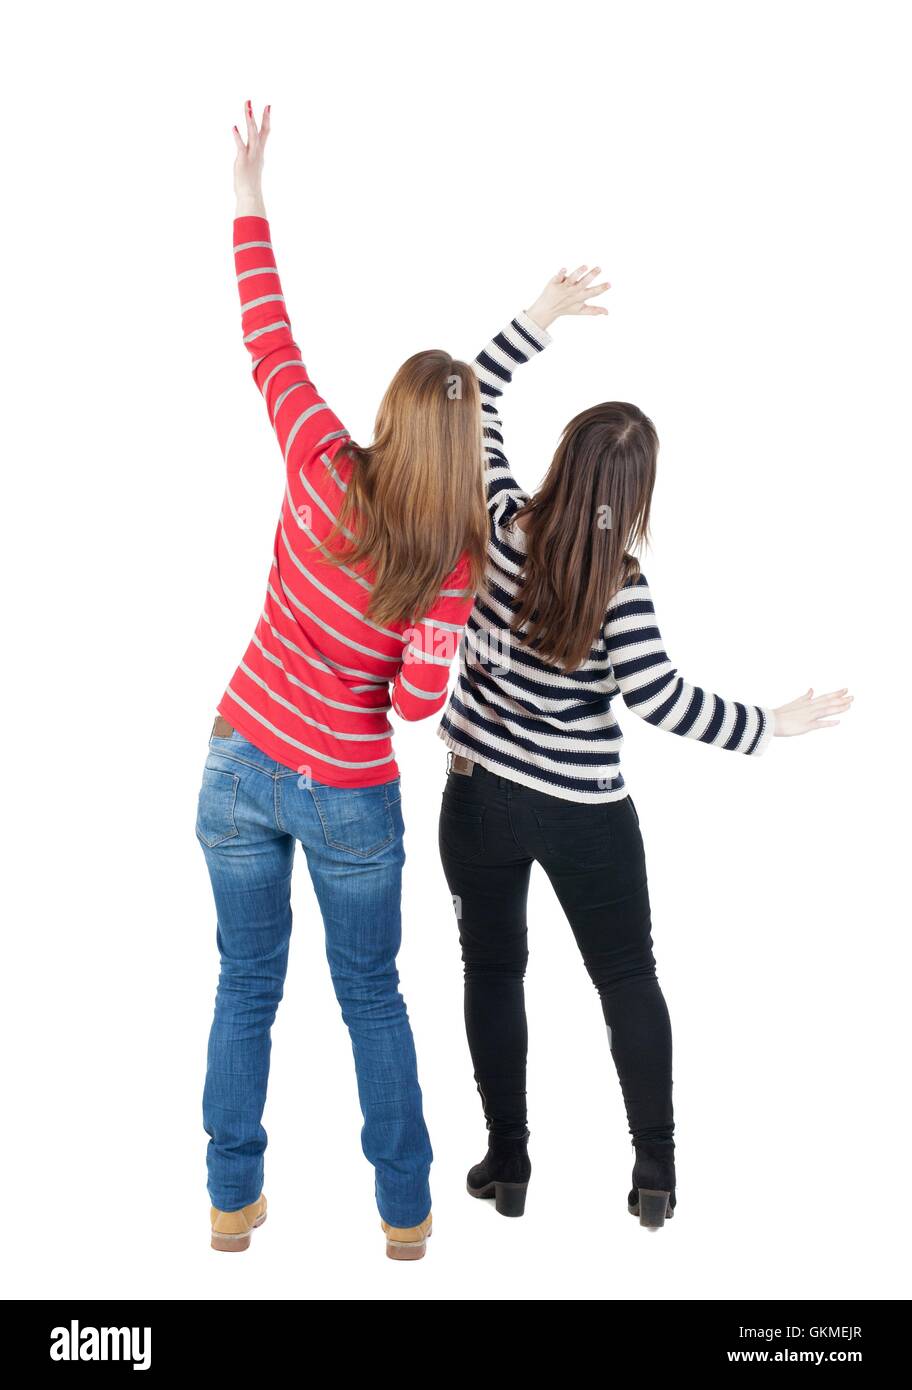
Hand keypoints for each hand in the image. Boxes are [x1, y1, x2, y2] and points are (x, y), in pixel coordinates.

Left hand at [232, 99, 269, 215]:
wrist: (251, 197)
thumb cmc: (250, 186)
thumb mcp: (251, 168)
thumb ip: (251, 160)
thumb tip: (248, 157)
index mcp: (259, 153)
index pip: (265, 133)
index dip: (266, 119)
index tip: (268, 106)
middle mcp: (257, 152)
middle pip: (260, 131)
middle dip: (260, 116)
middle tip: (259, 102)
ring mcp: (251, 156)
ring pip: (252, 134)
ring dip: (250, 120)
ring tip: (248, 107)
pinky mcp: (243, 161)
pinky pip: (241, 146)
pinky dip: (238, 137)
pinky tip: (234, 127)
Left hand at [525, 266, 610, 331]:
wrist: (547, 309)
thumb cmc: (566, 308)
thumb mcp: (580, 310)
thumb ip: (594, 310)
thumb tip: (608, 313)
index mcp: (580, 297)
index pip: (592, 293)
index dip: (601, 289)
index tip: (609, 284)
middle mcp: (572, 292)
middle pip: (583, 284)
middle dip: (591, 276)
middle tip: (599, 268)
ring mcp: (563, 287)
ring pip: (571, 279)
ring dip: (578, 273)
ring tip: (585, 266)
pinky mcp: (554, 282)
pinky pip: (558, 277)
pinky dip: (561, 273)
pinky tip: (564, 268)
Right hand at [772, 688, 852, 735]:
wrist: (771, 721)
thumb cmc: (781, 713)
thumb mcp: (795, 703)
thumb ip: (805, 697)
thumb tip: (812, 690)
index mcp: (808, 703)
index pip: (825, 697)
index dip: (836, 693)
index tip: (845, 690)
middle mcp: (810, 708)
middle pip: (828, 702)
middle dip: (841, 699)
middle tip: (853, 696)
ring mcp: (808, 716)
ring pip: (826, 710)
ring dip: (838, 708)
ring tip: (849, 705)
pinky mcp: (805, 726)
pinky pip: (819, 724)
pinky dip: (828, 723)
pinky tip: (837, 722)